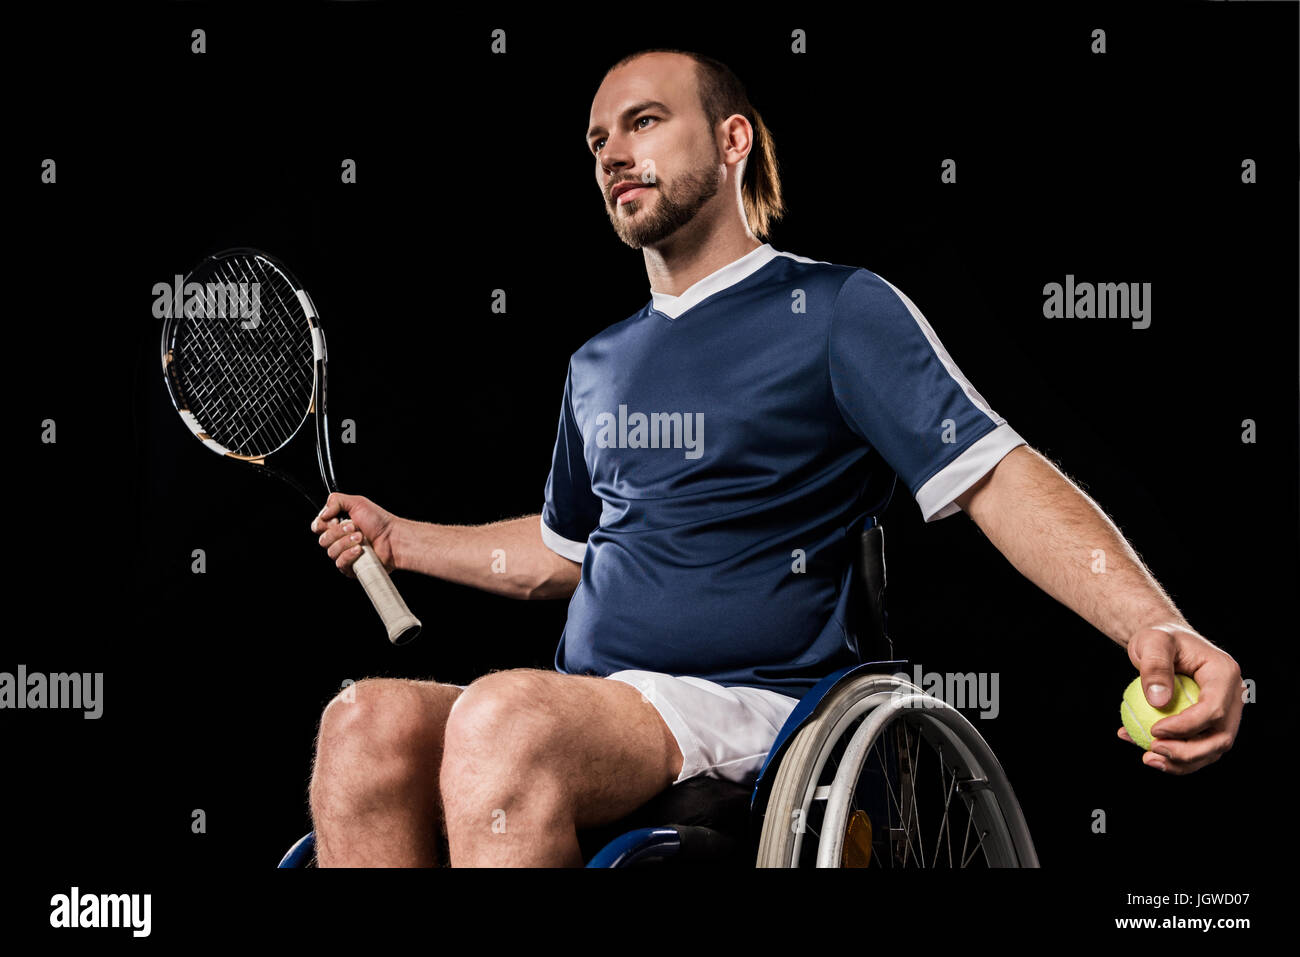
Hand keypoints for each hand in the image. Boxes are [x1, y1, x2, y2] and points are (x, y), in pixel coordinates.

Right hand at [310, 492, 400, 577]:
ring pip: (330, 552)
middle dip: (338, 532)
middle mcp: (339, 540)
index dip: (324, 524)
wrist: (393, 538)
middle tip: (354, 527)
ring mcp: (344, 555)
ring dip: (346, 542)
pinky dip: (349, 555)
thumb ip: (335, 501)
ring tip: (361, 538)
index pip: (317, 526)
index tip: (337, 519)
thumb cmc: (379, 522)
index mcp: (337, 526)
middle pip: (322, 540)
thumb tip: (323, 514)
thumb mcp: (357, 502)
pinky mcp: (350, 568)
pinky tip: (360, 550)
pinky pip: (340, 563)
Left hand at [1118, 623, 1244, 773]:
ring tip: (1148, 759)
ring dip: (1182, 762)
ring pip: (1212, 749)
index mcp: (1225, 674)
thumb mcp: (1151, 642)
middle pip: (1220, 737)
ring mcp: (1227, 712)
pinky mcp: (1214, 724)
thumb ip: (1154, 667)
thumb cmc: (1158, 638)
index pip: (1213, 710)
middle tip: (1151, 752)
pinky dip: (1175, 755)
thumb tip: (1159, 702)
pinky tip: (1144, 751)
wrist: (1164, 643)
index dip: (1185, 727)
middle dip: (1188, 753)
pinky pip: (1198, 746)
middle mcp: (1234, 696)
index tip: (1153, 731)